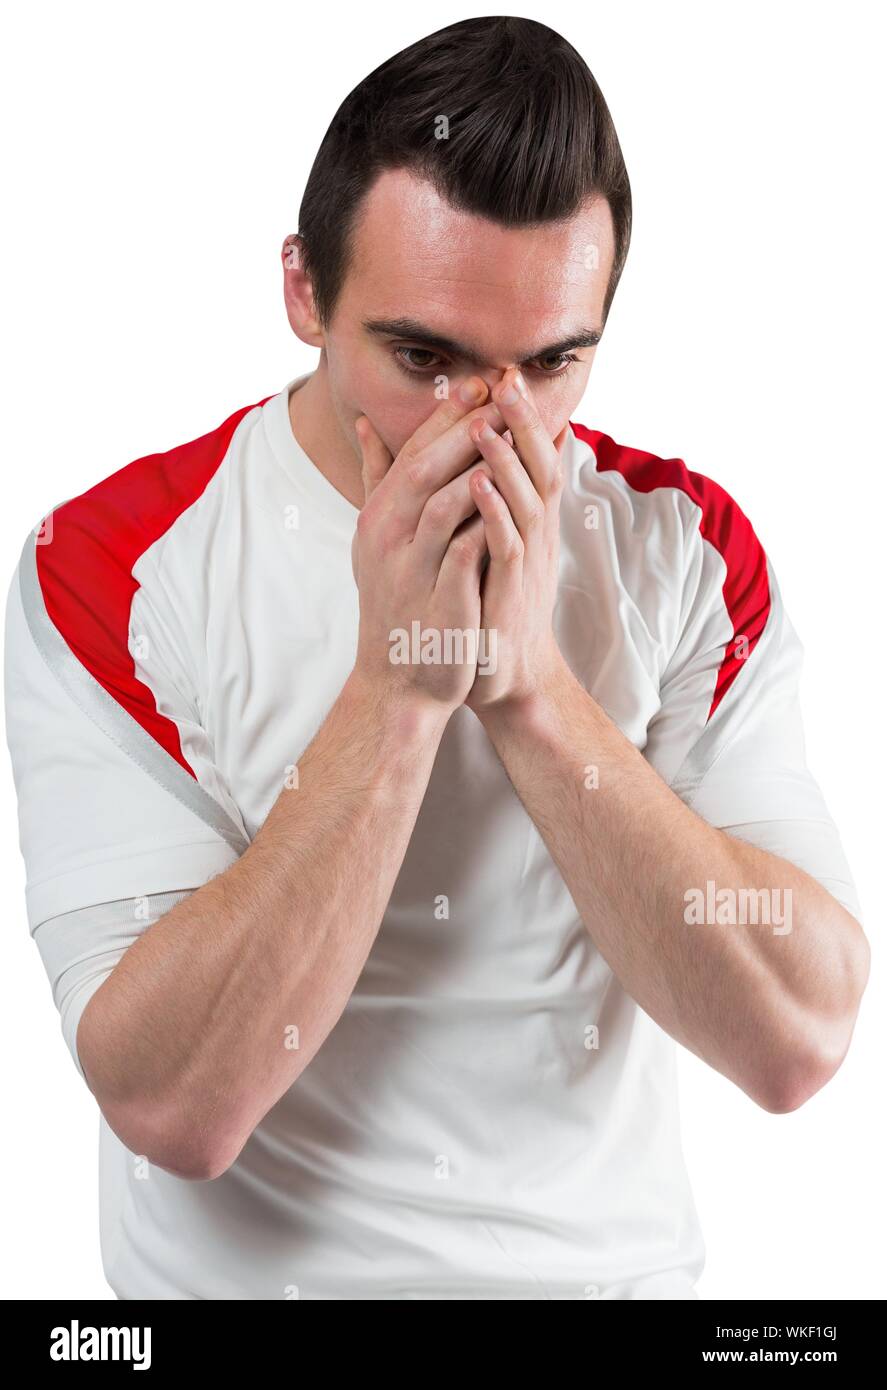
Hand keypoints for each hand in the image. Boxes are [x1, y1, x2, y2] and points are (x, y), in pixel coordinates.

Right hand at [350, 379, 507, 712]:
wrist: (399, 680)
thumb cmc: (396, 602)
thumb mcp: (376, 539)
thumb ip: (378, 480)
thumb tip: (368, 424)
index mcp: (377, 516)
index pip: (412, 451)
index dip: (447, 415)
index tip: (481, 382)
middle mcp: (386, 538)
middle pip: (425, 467)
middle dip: (464, 426)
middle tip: (501, 391)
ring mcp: (410, 570)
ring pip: (441, 503)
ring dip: (475, 466)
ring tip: (509, 433)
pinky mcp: (437, 601)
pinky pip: (461, 553)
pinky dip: (484, 522)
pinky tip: (513, 499)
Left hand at [463, 367, 570, 715]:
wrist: (498, 672)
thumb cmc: (487, 604)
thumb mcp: (488, 544)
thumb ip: (490, 500)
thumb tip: (489, 459)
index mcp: (528, 520)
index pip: (531, 456)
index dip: (521, 416)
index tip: (505, 372)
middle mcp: (536, 534)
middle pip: (539, 465)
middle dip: (524, 421)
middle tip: (509, 376)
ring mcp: (527, 562)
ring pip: (526, 500)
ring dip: (508, 458)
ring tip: (489, 419)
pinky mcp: (512, 592)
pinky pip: (506, 544)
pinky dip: (495, 511)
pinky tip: (477, 484)